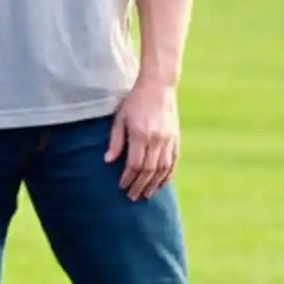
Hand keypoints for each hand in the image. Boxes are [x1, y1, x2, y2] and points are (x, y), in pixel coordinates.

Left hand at [105, 79, 179, 200]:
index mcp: (140, 134)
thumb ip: (115, 140)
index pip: (135, 164)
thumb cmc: (135, 101)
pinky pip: (173, 161)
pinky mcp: (176, 138)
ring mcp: (168, 139)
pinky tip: (161, 183)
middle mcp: (156, 139)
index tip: (121, 186)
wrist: (158, 86)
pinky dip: (168, 175)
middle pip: (149, 170)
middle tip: (132, 197)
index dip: (128, 178)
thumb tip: (108, 161)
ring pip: (163, 169)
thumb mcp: (120, 118)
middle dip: (139, 186)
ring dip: (154, 184)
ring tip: (146, 194)